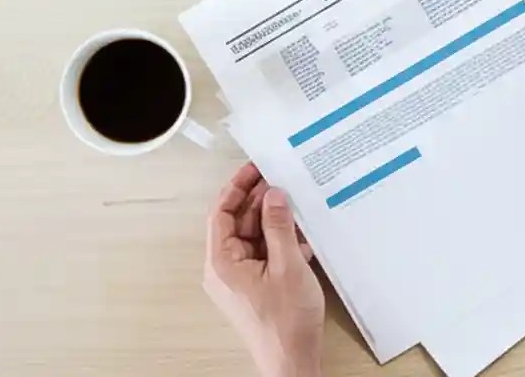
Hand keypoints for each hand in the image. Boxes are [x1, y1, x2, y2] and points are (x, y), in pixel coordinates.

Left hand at [204, 163, 324, 376]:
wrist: (292, 361)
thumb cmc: (286, 322)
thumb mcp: (287, 265)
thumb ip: (279, 226)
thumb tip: (273, 195)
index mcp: (222, 262)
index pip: (222, 213)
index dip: (237, 187)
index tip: (256, 168)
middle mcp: (225, 268)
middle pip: (238, 222)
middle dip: (259, 200)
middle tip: (281, 178)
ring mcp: (240, 278)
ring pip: (253, 236)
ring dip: (273, 220)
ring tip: (296, 202)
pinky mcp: (255, 286)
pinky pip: (264, 253)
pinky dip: (280, 240)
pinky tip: (302, 234)